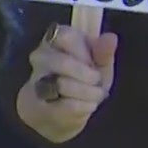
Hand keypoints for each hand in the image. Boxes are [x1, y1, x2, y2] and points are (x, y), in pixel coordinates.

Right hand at [18, 23, 117, 142]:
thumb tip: (110, 37)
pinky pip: (66, 105)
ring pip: (61, 85)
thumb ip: (103, 52)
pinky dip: (83, 106)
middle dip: (87, 75)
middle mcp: (40, 56)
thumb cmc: (81, 80)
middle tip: (97, 81)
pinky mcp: (39, 105)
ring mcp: (36, 80)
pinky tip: (87, 105)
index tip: (93, 63)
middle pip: (61, 62)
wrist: (58, 110)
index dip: (83, 52)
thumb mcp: (99, 65)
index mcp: (56, 39)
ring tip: (95, 95)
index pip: (65, 36)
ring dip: (88, 92)